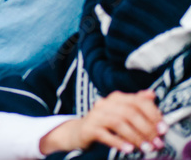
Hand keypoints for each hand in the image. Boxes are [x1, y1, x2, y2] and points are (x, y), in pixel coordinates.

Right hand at [40, 91, 165, 154]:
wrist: (79, 132)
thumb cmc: (105, 123)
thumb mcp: (121, 112)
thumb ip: (136, 103)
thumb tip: (152, 94)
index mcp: (116, 98)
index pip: (137, 101)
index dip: (152, 114)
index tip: (163, 129)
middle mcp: (105, 104)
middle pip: (129, 112)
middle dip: (146, 129)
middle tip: (157, 142)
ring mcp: (95, 115)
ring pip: (119, 123)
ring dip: (135, 137)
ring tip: (146, 148)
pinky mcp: (88, 128)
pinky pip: (105, 134)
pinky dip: (118, 142)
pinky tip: (128, 149)